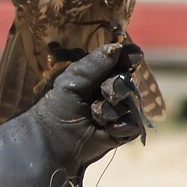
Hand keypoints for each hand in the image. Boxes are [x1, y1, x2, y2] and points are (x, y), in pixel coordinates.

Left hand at [32, 42, 145, 168]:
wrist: (53, 140)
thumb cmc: (58, 106)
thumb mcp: (74, 79)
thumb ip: (96, 63)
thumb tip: (120, 47)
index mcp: (99, 74)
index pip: (122, 61)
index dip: (128, 59)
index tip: (132, 58)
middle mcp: (111, 90)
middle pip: (127, 81)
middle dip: (113, 87)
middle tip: (98, 94)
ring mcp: (118, 111)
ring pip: (129, 103)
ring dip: (110, 110)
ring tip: (93, 116)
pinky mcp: (123, 131)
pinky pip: (132, 124)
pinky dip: (118, 126)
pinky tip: (103, 129)